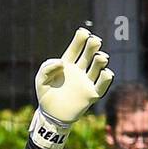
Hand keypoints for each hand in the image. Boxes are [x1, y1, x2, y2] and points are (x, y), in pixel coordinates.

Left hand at [31, 27, 113, 148]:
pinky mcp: (92, 94)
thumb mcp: (41, 80)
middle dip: (93, 45)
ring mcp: (87, 81)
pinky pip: (102, 85)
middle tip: (94, 41)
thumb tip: (62, 62)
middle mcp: (80, 70)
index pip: (76, 48)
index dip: (81, 38)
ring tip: (100, 57)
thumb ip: (47, 67)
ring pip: (97, 67)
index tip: (83, 32)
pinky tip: (105, 72)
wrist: (50, 116)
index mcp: (68, 64)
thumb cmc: (46, 96)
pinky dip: (106, 78)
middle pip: (89, 54)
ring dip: (100, 60)